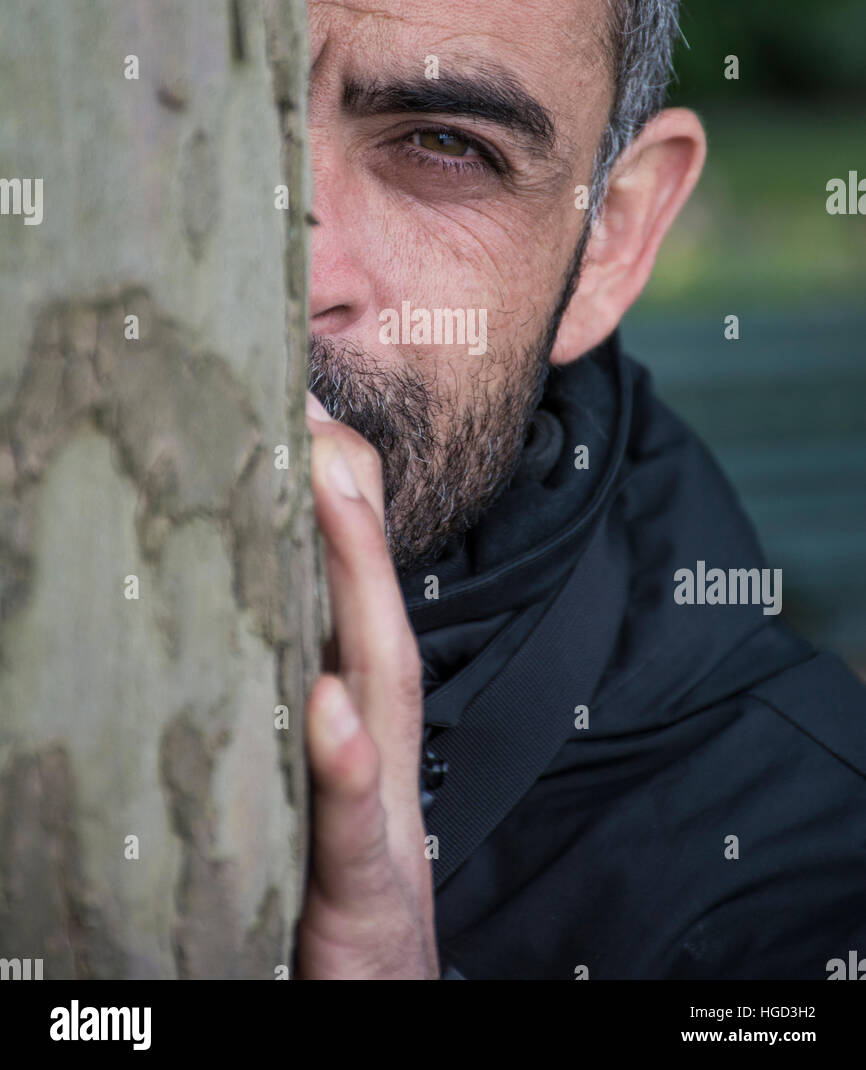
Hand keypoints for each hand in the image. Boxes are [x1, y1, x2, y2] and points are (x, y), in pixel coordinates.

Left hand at [295, 391, 438, 979]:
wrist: (376, 1010)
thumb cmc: (330, 908)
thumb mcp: (307, 796)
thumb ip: (289, 718)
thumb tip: (257, 642)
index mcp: (363, 732)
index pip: (357, 610)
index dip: (341, 517)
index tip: (303, 421)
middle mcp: (383, 757)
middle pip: (376, 619)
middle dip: (356, 516)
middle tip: (319, 417)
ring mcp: (383, 822)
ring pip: (383, 688)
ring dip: (362, 586)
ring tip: (332, 490)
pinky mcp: (365, 898)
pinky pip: (358, 825)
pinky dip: (351, 763)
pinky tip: (331, 706)